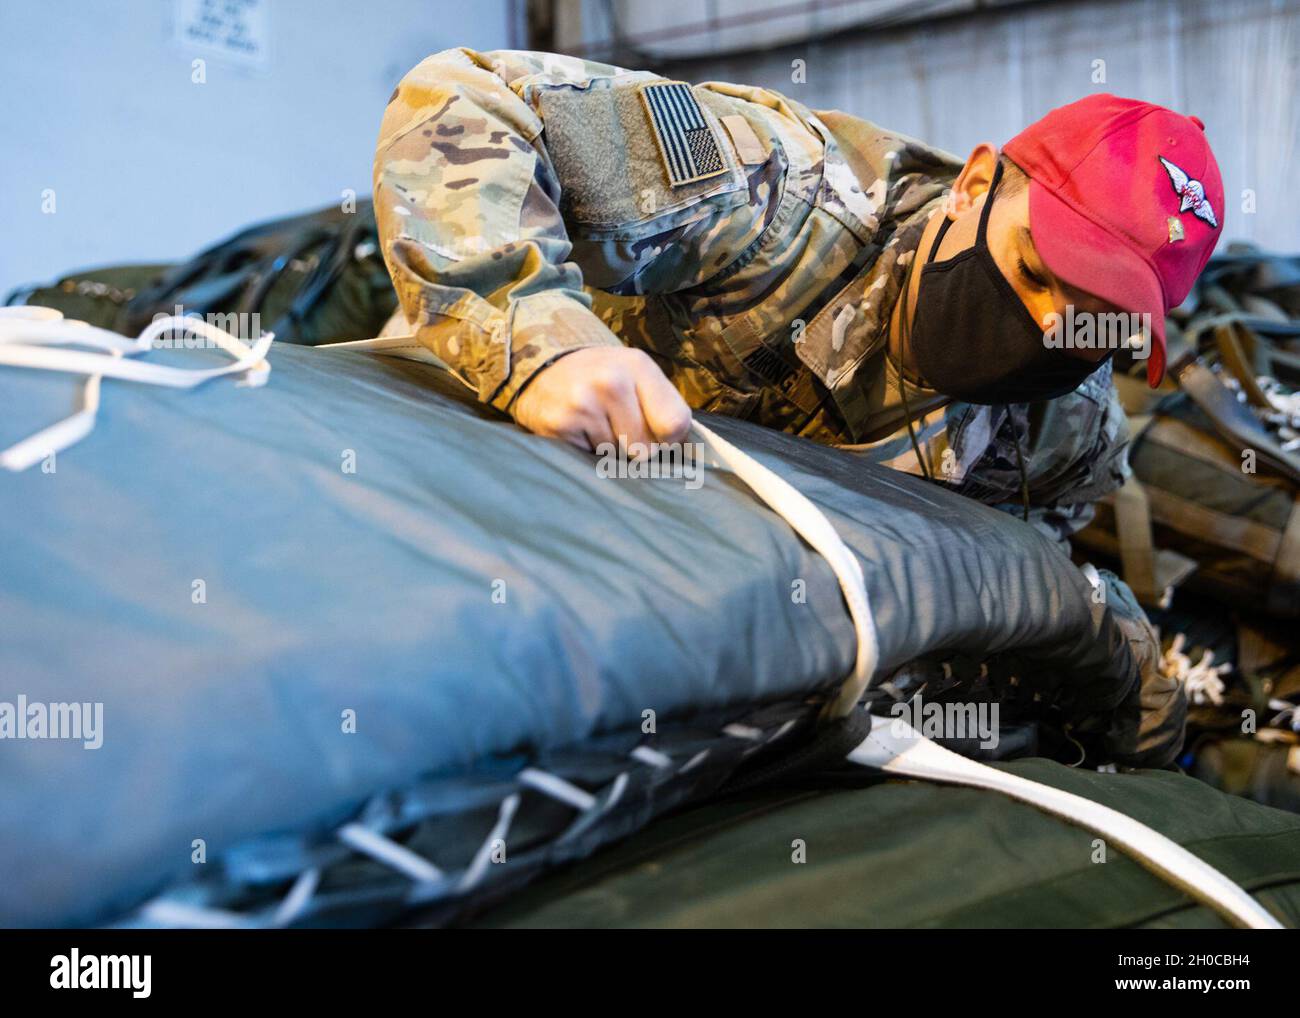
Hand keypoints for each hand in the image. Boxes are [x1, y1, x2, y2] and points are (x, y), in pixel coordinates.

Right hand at [513, 347, 692, 451]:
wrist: (547, 370)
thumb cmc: (605, 379)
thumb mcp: (640, 377)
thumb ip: (668, 408)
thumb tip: (690, 452)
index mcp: (638, 366)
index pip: (675, 424)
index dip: (669, 438)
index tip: (658, 432)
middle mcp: (610, 381)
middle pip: (646, 447)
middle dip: (637, 446)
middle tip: (619, 424)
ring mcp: (582, 403)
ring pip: (617, 457)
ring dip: (610, 449)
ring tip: (597, 424)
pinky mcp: (559, 425)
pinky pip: (590, 459)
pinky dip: (588, 452)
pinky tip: (581, 430)